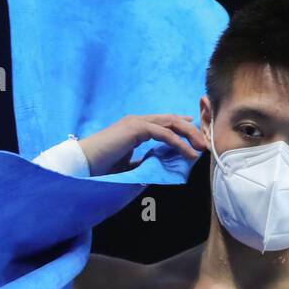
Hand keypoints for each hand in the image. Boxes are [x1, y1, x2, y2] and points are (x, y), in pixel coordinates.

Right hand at [77, 114, 206, 175]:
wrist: (84, 164)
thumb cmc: (102, 167)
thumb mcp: (130, 165)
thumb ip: (144, 162)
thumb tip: (159, 168)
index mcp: (136, 127)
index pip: (164, 123)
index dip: (182, 127)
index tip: (195, 136)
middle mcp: (137, 121)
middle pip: (171, 120)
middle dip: (190, 130)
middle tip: (204, 143)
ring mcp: (136, 122)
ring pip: (171, 123)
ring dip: (189, 135)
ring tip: (201, 148)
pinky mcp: (135, 128)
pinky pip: (164, 134)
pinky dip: (179, 143)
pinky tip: (189, 154)